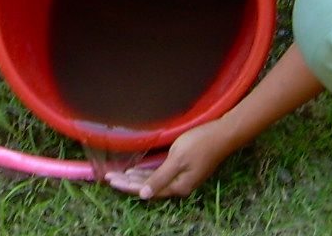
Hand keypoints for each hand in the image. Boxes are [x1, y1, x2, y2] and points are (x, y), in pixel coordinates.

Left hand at [102, 119, 236, 198]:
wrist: (222, 134)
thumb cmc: (200, 144)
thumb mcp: (178, 160)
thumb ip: (160, 178)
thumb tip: (144, 196)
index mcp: (177, 186)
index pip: (146, 189)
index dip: (127, 186)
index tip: (110, 180)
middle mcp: (178, 186)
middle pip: (148, 187)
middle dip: (128, 183)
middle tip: (108, 177)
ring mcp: (181, 178)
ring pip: (153, 181)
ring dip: (136, 179)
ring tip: (119, 176)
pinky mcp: (183, 169)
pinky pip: (160, 174)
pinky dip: (147, 173)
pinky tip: (137, 170)